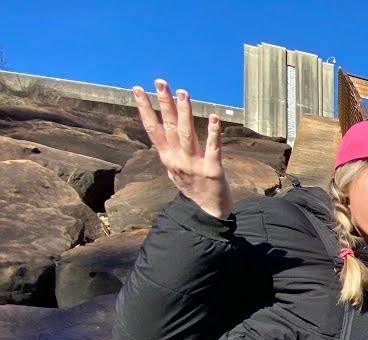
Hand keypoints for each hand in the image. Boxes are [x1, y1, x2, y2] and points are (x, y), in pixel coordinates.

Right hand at [133, 79, 231, 218]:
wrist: (208, 213)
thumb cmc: (193, 187)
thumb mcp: (175, 169)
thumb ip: (170, 150)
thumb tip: (162, 131)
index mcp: (167, 157)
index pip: (153, 128)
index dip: (145, 108)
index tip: (138, 89)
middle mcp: (177, 159)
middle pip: (169, 126)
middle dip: (164, 103)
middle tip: (160, 82)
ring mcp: (194, 165)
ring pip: (187, 134)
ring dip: (185, 112)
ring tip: (183, 93)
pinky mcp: (213, 171)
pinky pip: (213, 149)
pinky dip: (213, 133)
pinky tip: (214, 118)